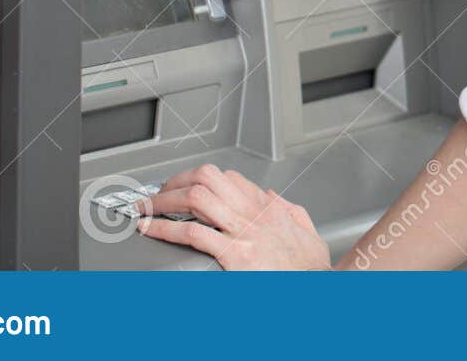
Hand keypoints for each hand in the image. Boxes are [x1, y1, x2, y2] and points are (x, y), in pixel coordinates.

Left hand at [136, 164, 331, 269]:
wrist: (321, 290)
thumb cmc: (312, 270)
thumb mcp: (308, 233)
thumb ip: (290, 212)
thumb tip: (272, 197)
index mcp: (269, 208)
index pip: (229, 178)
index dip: (199, 179)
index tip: (183, 187)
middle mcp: (254, 213)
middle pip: (207, 177)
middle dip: (176, 180)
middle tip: (158, 193)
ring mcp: (244, 231)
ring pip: (196, 197)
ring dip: (163, 199)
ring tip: (145, 207)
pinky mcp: (235, 254)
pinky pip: (192, 232)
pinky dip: (164, 227)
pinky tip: (149, 229)